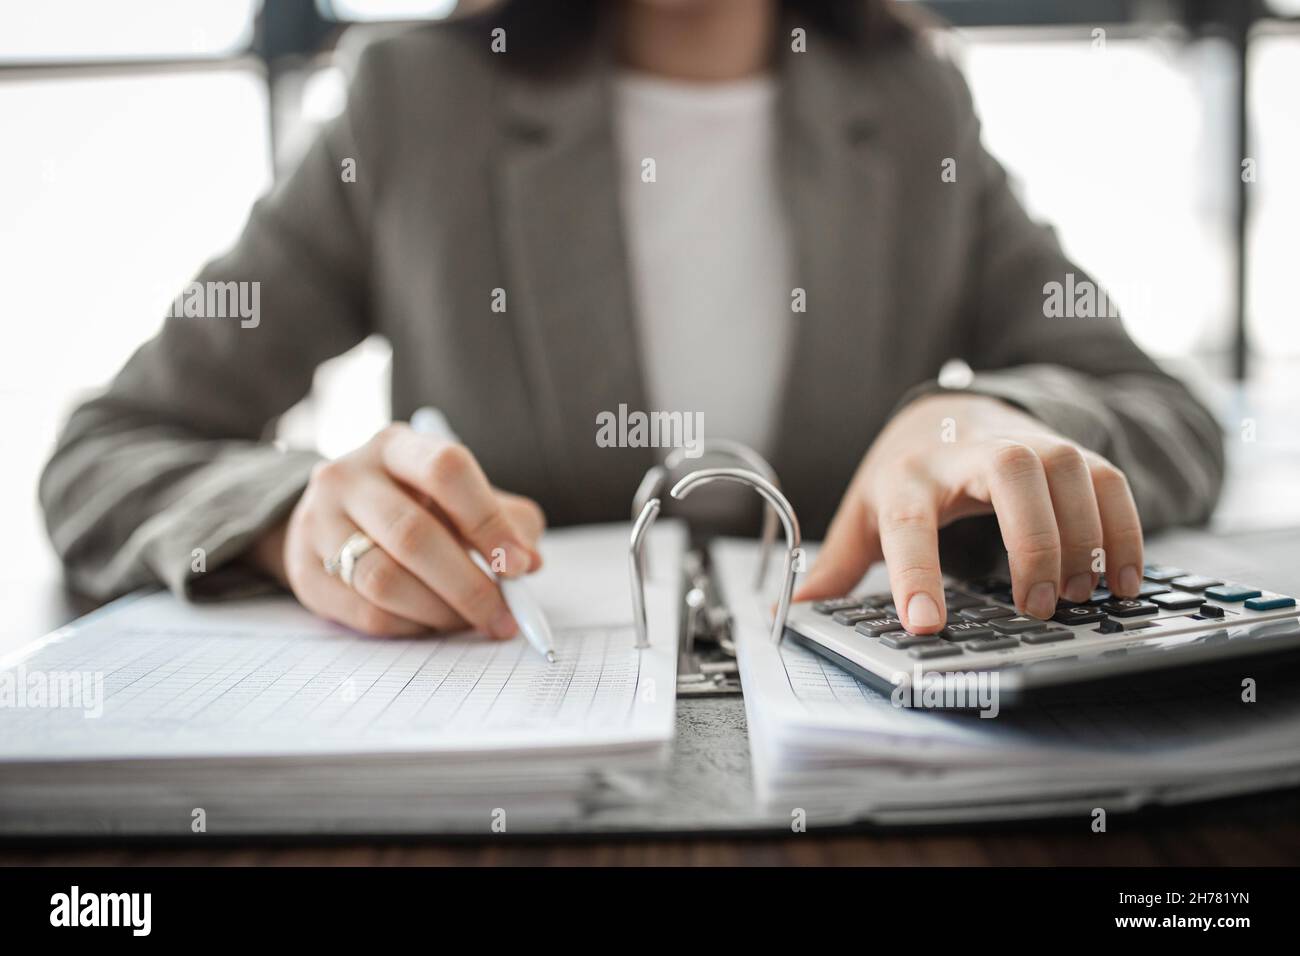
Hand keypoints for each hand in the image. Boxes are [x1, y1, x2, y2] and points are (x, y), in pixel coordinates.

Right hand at [249, 424, 545, 636]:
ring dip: (440, 612)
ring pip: (385, 581)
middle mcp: (348, 477)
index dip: (487, 521)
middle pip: (413, 534)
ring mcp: (318, 523)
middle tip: (504, 616)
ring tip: (470, 620)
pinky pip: (365, 614)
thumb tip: (528, 562)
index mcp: (396, 446)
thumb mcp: (460, 495)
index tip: (519, 566)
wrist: (331, 516)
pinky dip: (412, 627)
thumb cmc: (415, 504)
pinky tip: (432, 623)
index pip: (445, 470)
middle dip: (469, 585)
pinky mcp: (305, 572)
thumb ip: (505, 520)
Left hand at [795, 393, 1142, 633]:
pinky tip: (1121, 583)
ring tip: (1078, 600)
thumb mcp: (862, 512)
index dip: (915, 572)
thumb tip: (788, 609)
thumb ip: (834, 563)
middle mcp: (967, 452)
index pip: (908, 520)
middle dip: (1030, 540)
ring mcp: (1025, 443)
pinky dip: (1123, 532)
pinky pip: (1109, 481)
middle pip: (1008, 473)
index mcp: (907, 474)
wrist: (946, 411)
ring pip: (1067, 470)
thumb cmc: (905, 472)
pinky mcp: (1070, 451)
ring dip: (1082, 538)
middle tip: (1036, 608)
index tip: (925, 624)